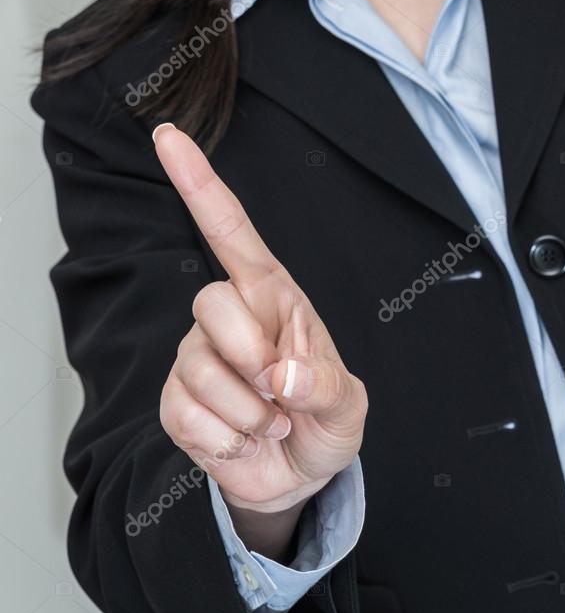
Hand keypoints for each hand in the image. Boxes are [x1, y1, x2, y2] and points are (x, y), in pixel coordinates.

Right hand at [155, 123, 366, 517]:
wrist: (299, 476)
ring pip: (199, 370)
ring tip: (272, 422)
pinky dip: (229, 442)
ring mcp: (196, 360)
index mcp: (273, 299)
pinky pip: (188, 417)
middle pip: (209, 302)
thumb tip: (283, 375)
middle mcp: (229, 320)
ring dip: (249, 412)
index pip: (231, 232)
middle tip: (279, 389)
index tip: (168, 136)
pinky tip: (244, 441)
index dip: (200, 186)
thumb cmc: (323, 420)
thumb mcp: (348, 406)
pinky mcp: (177, 403)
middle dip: (249, 352)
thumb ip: (327, 387)